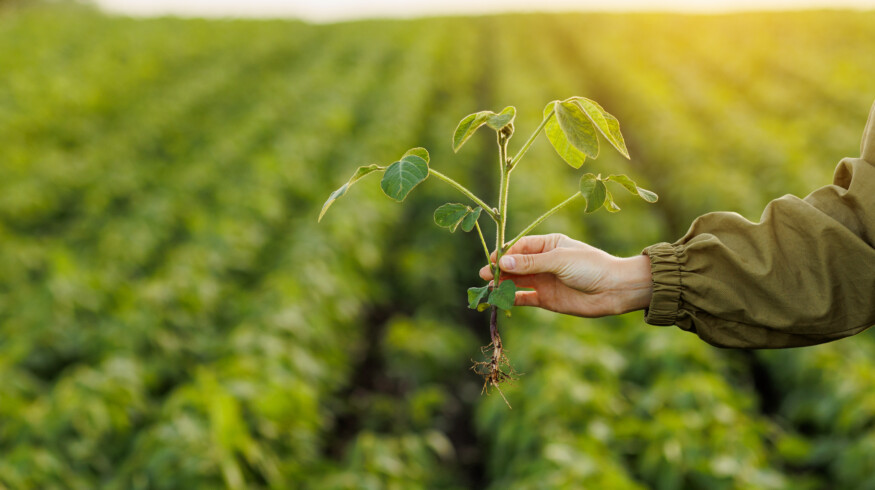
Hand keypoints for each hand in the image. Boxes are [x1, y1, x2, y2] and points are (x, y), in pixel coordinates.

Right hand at [479, 233, 652, 316]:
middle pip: (515, 265)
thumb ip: (530, 264)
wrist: (614, 290)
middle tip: (484, 276)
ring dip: (503, 284)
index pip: (520, 247)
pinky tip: (501, 300)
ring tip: (489, 288)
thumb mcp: (559, 260)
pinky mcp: (546, 299)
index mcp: (549, 245)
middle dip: (500, 270)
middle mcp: (544, 262)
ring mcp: (544, 281)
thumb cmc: (590, 267)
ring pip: (517, 281)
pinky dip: (512, 299)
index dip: (505, 254)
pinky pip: (524, 298)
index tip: (492, 261)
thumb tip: (502, 262)